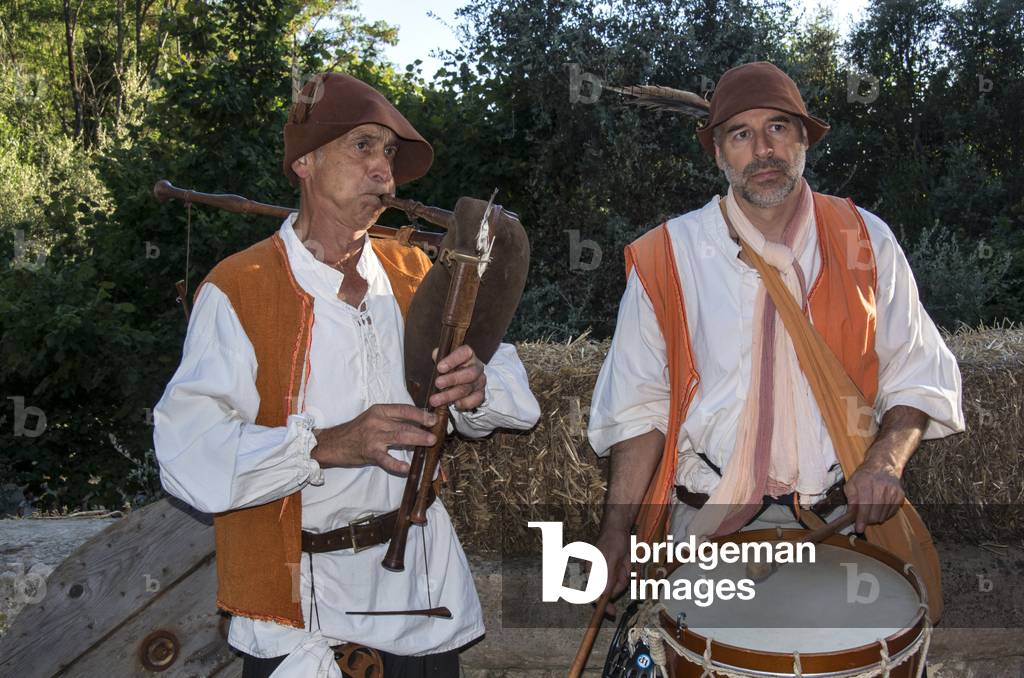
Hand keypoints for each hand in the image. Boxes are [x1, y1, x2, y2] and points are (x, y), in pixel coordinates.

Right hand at [311, 404, 436, 475]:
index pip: (404, 409)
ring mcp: (373, 437)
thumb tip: (418, 424)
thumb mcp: (374, 419)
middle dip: (423, 428)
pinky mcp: (369, 453)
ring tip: (429, 442)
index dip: (421, 413)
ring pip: (399, 437)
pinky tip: (407, 468)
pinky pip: (386, 459)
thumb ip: (393, 420)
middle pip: (404, 424)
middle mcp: (377, 421)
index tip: (433, 418)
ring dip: (417, 440)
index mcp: (379, 411)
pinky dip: (397, 464)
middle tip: (436, 433)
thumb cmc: (357, 430)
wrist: (334, 443)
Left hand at [429, 344, 485, 410]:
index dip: (452, 360)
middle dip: (452, 379)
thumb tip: (436, 354)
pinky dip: (465, 403)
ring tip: (436, 400)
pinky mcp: (481, 394)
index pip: (463, 353)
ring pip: (468, 388)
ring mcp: (480, 381)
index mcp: (468, 355)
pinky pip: (476, 400)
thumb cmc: (452, 368)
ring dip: (451, 395)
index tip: (439, 367)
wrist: (463, 381)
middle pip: (469, 373)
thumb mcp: (445, 360)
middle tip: (437, 384)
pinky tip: (455, 405)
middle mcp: (477, 367)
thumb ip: (440, 356)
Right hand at [594, 527, 630, 618]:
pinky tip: (625, 563)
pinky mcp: (614, 573)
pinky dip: (626, 574)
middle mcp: (597, 575)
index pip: (593, 594)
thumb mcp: (612, 557)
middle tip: (623, 570)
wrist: (619, 530)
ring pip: (618, 587)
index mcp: (591, 572)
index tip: (611, 612)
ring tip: (624, 563)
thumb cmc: (612, 540)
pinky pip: (622, 581)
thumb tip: (604, 594)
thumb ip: (608, 575)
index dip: (601, 604)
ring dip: (623, 577)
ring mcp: (606, 575)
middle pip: (609, 592)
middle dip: (619, 583)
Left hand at [845, 458, 905, 532]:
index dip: (862, 518)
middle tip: (863, 519)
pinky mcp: (900, 495)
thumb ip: (850, 499)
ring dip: (875, 518)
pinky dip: (884, 514)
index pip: (865, 504)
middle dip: (868, 520)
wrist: (882, 465)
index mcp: (866, 482)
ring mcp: (892, 491)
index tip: (859, 528)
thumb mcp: (851, 484)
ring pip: (883, 514)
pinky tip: (879, 508)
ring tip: (870, 511)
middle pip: (875, 512)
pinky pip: (892, 512)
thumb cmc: (864, 476)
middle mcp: (881, 486)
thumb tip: (851, 514)